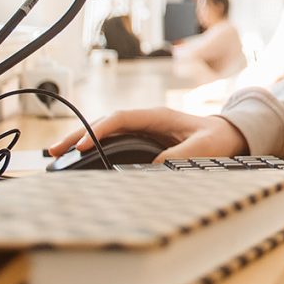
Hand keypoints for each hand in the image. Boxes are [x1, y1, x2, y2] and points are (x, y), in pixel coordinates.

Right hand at [47, 107, 245, 163]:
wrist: (229, 134)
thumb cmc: (217, 137)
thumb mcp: (202, 147)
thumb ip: (179, 155)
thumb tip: (151, 168)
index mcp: (157, 115)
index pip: (120, 119)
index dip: (99, 131)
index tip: (83, 146)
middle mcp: (145, 119)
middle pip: (105, 123)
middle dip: (79, 134)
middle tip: (54, 150)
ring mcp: (142, 128)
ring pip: (105, 131)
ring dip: (82, 140)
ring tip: (58, 153)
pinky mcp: (142, 139)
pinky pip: (113, 140)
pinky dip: (95, 147)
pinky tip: (80, 157)